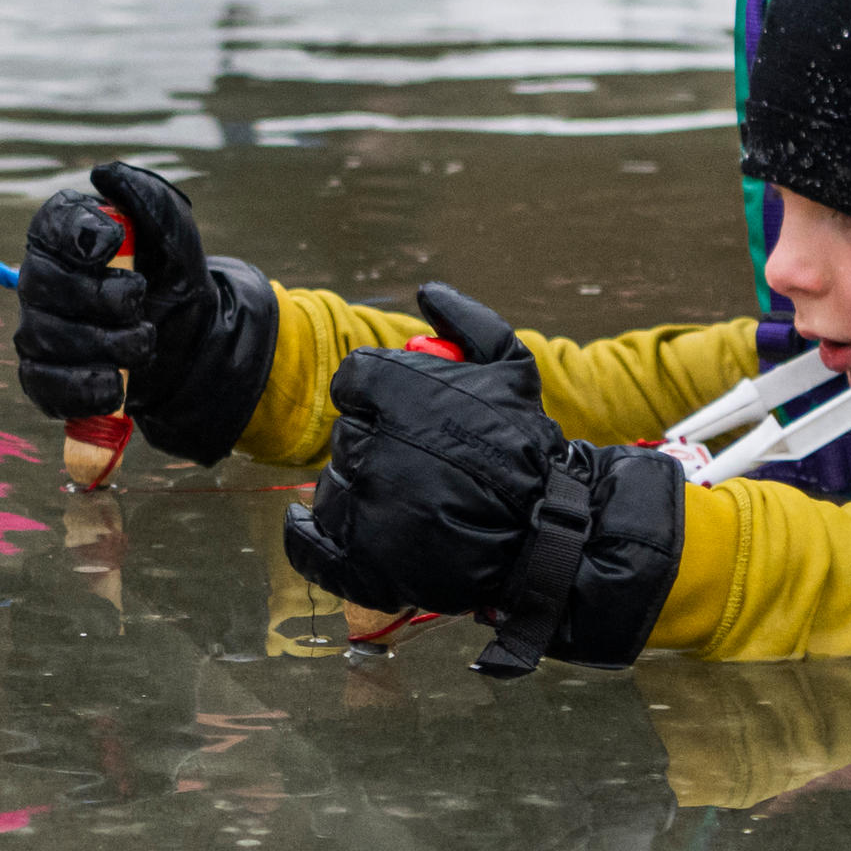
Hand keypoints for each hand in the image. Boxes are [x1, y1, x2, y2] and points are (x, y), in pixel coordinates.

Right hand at [15, 159, 276, 462]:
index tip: (113, 244)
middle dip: (98, 298)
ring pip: (46, 337)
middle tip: (139, 304)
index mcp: (68, 233)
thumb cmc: (172, 277)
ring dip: (103, 344)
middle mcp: (42, 278)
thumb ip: (147, 198)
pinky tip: (115, 385)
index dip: (75, 235)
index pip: (48, 226)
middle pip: (41, 284)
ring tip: (143, 344)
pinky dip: (82, 387)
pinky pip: (44, 384)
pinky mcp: (44, 376)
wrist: (192, 341)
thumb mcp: (175, 233)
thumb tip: (105, 175)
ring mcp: (38, 328)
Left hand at [280, 288, 686, 673]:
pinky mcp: (359, 558)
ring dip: (360, 486)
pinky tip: (308, 524)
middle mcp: (368, 444)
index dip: (379, 395)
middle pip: (348, 434)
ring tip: (411, 499)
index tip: (405, 411)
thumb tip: (427, 292)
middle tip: (421, 459)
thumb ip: (466, 320)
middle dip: (378, 441)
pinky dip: (305, 534)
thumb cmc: (526, 445)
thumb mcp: (510, 365)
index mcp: (392, 391)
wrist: (545, 529)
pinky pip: (310, 544)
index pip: (355, 382)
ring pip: (335, 483)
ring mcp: (360, 503)